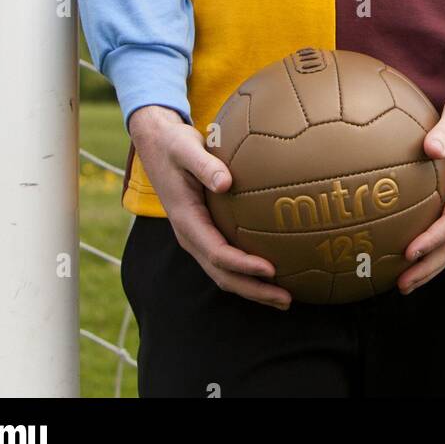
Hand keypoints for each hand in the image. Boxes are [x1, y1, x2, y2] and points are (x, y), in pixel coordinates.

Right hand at [127, 104, 291, 309]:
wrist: (157, 145)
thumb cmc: (174, 144)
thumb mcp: (186, 148)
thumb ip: (204, 165)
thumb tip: (226, 182)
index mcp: (186, 221)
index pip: (217, 253)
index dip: (244, 265)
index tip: (271, 269)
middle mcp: (191, 237)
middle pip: (223, 274)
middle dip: (254, 290)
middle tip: (287, 299)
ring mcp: (197, 238)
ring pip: (225, 273)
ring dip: (253, 288)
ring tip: (286, 296)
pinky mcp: (205, 233)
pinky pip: (227, 259)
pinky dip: (249, 271)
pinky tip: (275, 267)